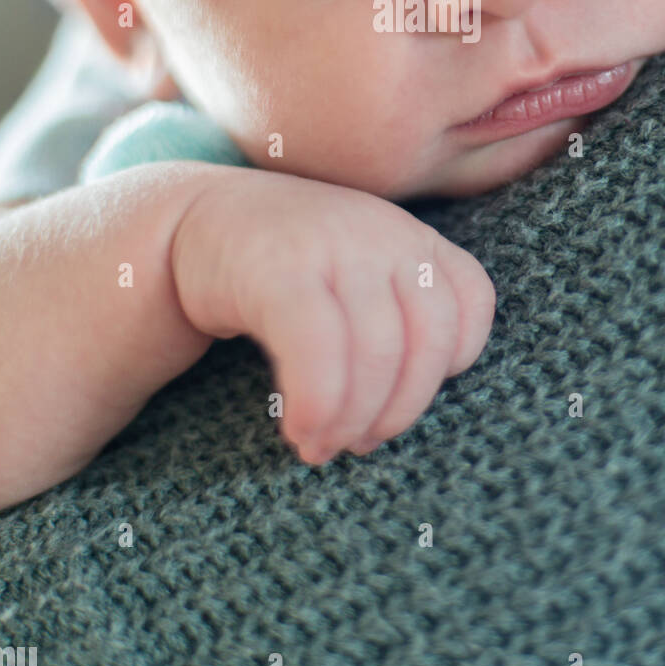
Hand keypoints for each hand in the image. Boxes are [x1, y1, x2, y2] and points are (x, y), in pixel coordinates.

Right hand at [172, 168, 495, 462]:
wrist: (193, 220)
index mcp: (412, 237)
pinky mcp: (279, 267)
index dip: (448, 365)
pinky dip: (318, 399)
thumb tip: (393, 423)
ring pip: (378, 350)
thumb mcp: (358, 281)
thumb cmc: (288, 271)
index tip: (399, 398)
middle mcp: (384, 231)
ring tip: (320, 445)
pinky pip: (319, 345)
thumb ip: (396, 325)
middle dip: (399, 409)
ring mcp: (335, 243)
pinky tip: (299, 427)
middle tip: (357, 445)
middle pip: (428, 339)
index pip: (471, 303)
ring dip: (354, 418)